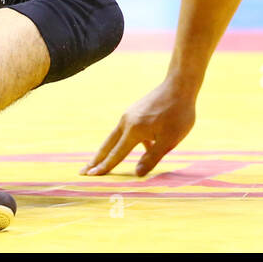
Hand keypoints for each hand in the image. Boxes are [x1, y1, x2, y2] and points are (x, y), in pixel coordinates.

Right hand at [81, 80, 196, 176]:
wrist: (179, 85)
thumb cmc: (178, 113)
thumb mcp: (170, 140)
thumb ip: (152, 158)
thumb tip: (136, 174)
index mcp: (134, 131)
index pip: (116, 154)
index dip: (104, 167)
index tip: (90, 176)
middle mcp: (127, 122)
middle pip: (108, 145)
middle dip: (96, 160)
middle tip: (83, 171)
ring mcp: (129, 114)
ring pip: (114, 136)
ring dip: (106, 150)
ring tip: (99, 162)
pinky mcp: (135, 110)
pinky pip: (126, 129)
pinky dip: (125, 140)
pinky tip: (147, 145)